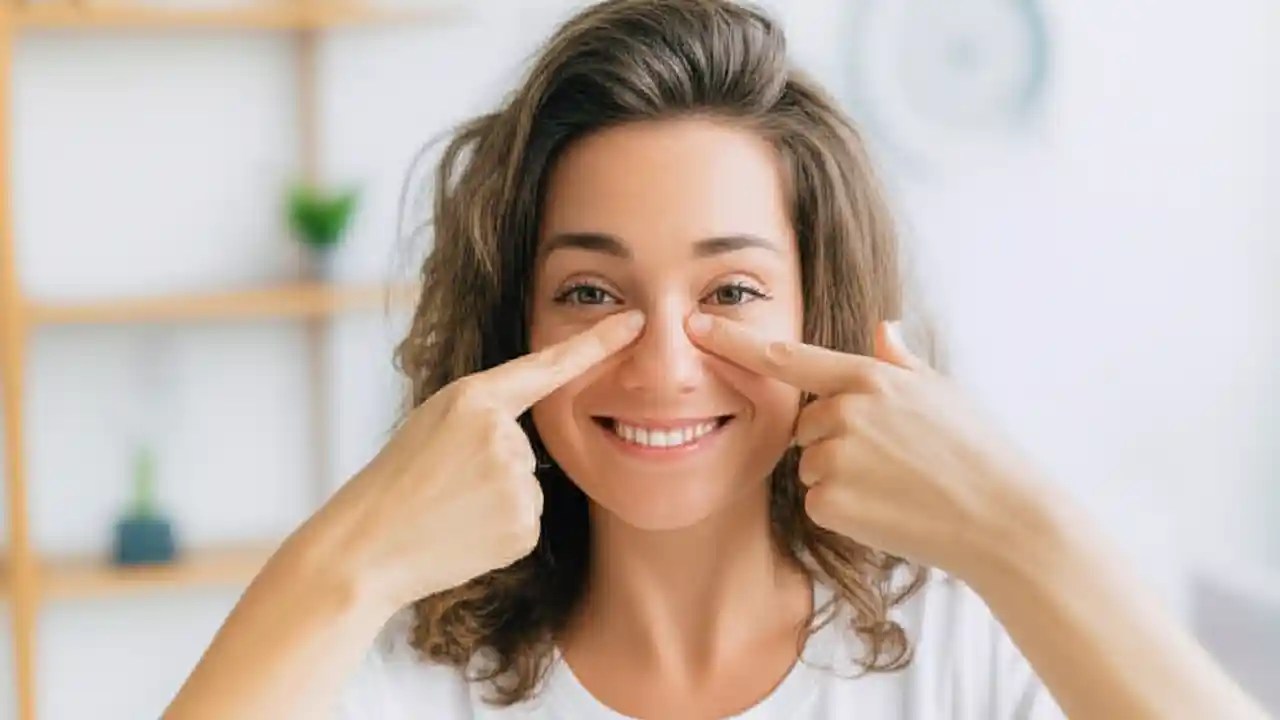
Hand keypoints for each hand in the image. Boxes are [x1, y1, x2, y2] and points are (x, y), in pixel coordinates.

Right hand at [314, 310, 644, 608]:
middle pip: (529, 445)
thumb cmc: (398, 479)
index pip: (549, 365)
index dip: (597, 343)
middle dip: (495, 464)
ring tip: (449, 508)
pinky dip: (501, 528)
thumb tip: (531, 439)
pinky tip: (466, 534)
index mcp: (474, 397)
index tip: (638, 321)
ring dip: (497, 498)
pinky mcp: (525, 526)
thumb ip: (488, 413)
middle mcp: (503, 435)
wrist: (368, 546)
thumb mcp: (433, 421)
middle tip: (444, 481)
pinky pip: (528, 519)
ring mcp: (516, 482)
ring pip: (530, 484)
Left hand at [687, 314, 1048, 578]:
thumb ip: (898, 362)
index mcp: (868, 378)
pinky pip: (818, 501)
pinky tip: (887, 510)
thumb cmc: (977, 452)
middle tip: (892, 459)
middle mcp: (844, 412)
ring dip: (840, 476)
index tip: (694, 327)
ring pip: (811, 464)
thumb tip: (883, 327)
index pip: (787, 356)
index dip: (734, 341)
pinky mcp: (829, 503)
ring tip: (896, 485)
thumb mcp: (941, 393)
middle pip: (806, 424)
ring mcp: (834, 458)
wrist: (1001, 519)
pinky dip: (845, 509)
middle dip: (835, 439)